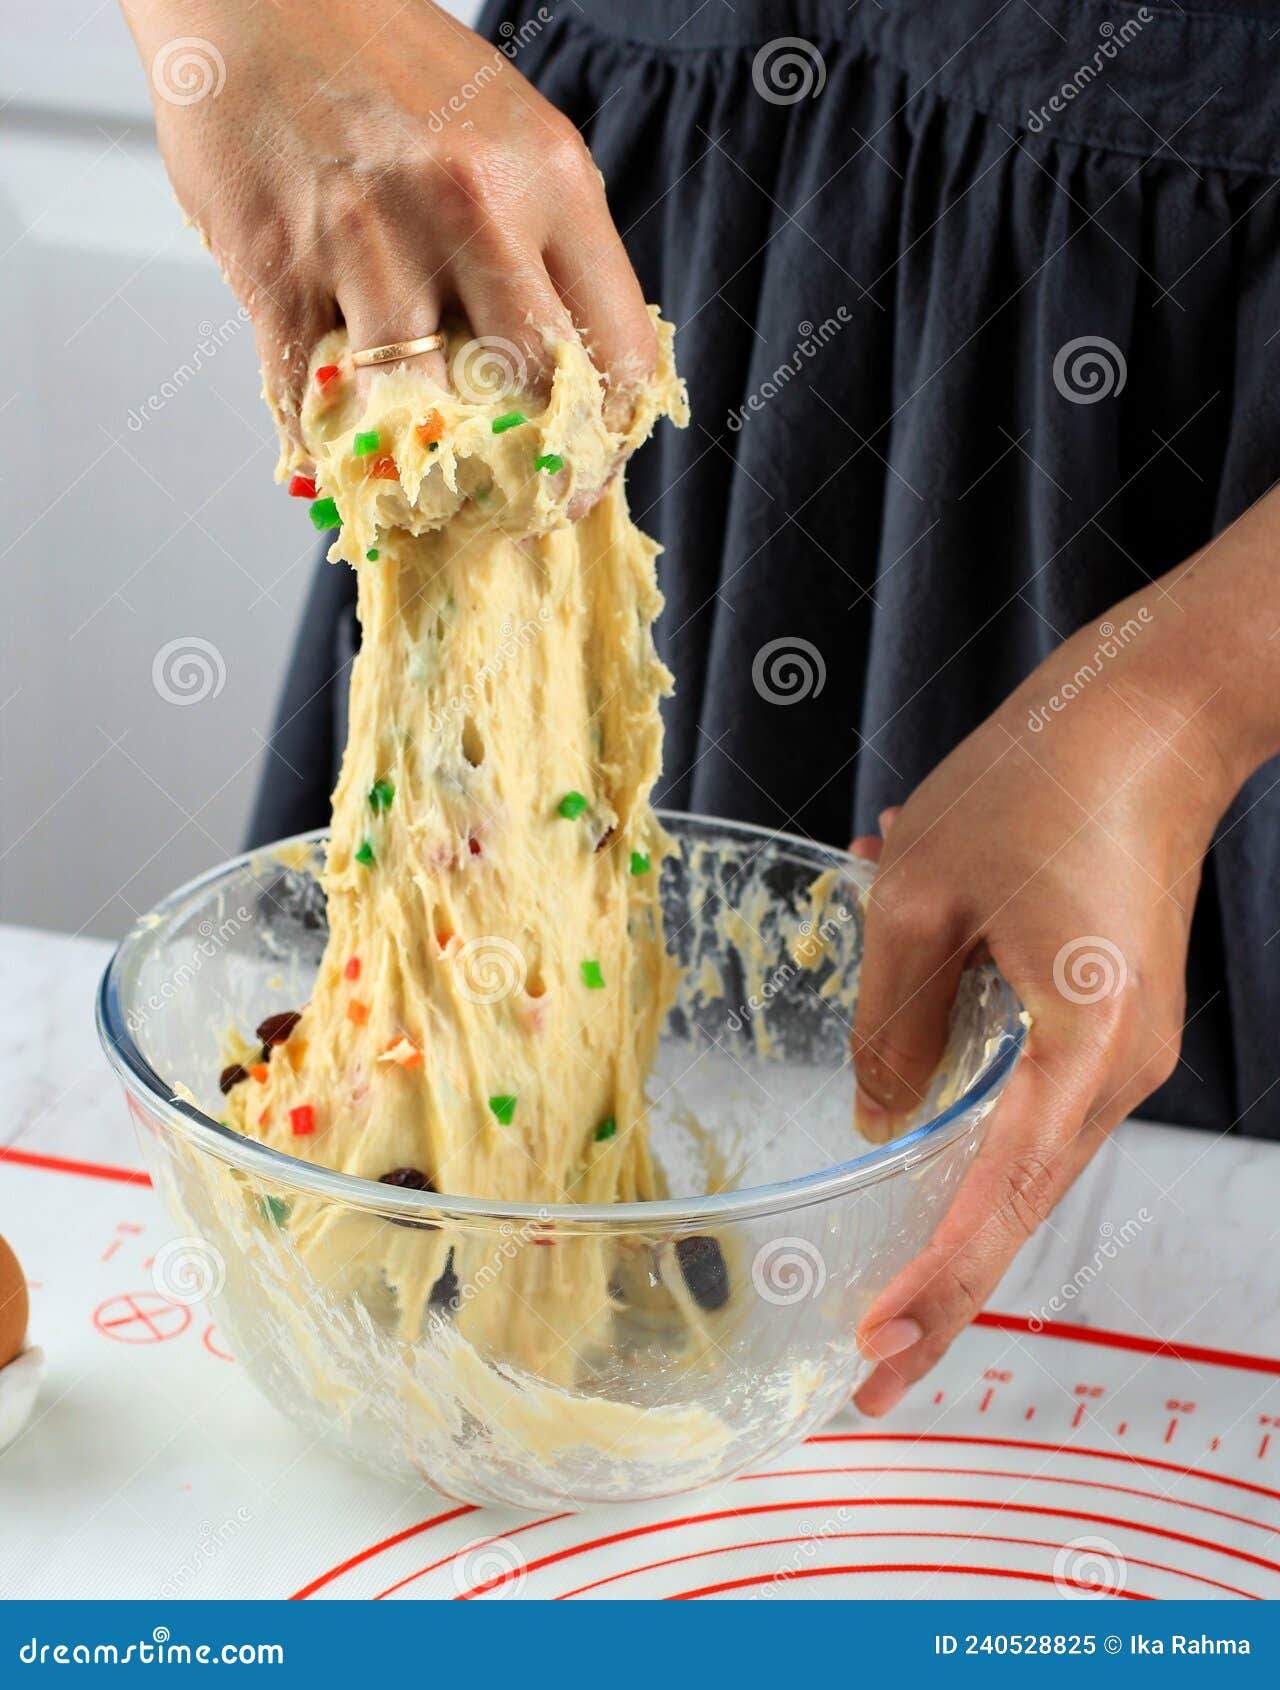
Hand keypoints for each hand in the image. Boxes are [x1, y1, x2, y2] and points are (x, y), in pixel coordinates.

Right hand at [122, 0, 654, 438]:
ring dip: (425, 467)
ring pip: (421, 409)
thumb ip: (548, 246)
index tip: (588, 474)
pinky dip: (325, 443)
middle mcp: (470, 206)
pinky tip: (339, 451)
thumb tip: (572, 383)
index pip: (619, 348)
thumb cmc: (390, 67)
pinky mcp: (277, 267)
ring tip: (426, 487)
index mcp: (550, 177)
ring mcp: (370, 239)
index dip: (611, 438)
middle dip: (531, 467)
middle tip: (513, 502)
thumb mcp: (513, 135)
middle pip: (533, 390)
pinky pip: (312, 398)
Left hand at [848, 594, 1241, 1414]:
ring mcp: (1123, 1051)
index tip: (875, 1349)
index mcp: (1083, 1048)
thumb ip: (889, 1017)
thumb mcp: (921, 889)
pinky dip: (977, 1152)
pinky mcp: (1109, 1022)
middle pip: (1021, 1206)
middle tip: (871, 1370)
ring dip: (958, 1225)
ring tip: (887, 1296)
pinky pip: (1034, 1108)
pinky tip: (918, 1168)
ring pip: (1027, 1165)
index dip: (937, 1283)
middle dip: (946, 1288)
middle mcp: (1119, 1071)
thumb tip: (875, 1119)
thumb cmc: (1041, 779)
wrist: (1153, 713)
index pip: (999, 1198)